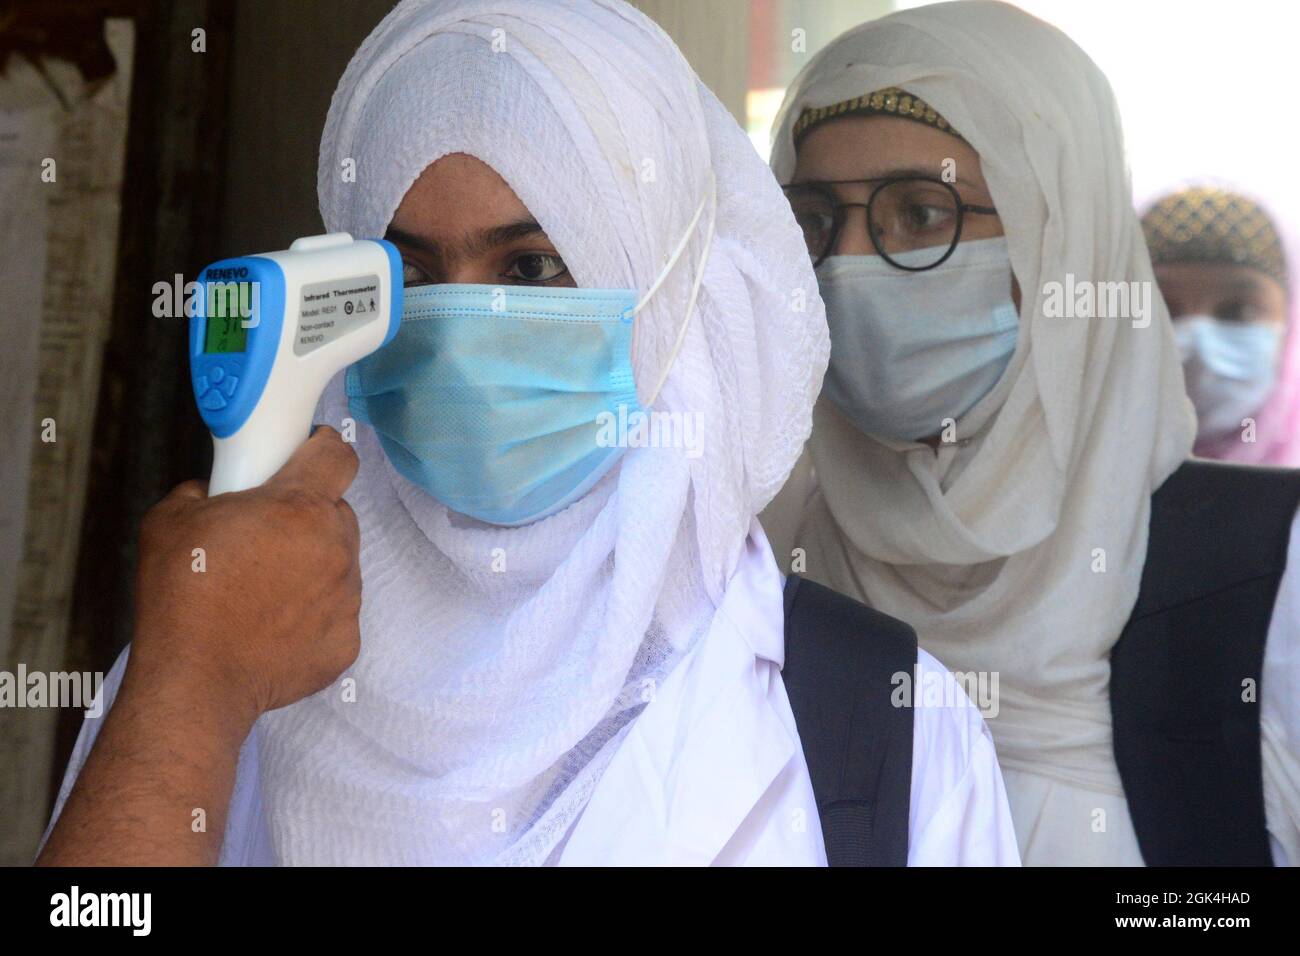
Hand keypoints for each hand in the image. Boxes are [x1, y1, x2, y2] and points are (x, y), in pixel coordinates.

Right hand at [128, 426, 362, 734]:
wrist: (196, 681)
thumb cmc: (182, 598)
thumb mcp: (170, 521)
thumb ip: (202, 491)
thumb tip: (215, 491)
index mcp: (299, 507)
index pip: (338, 457)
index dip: (323, 450)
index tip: (311, 452)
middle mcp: (336, 547)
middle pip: (337, 512)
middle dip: (308, 516)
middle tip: (267, 536)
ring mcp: (347, 597)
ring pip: (340, 562)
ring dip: (312, 566)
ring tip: (263, 590)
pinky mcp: (347, 641)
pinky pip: (337, 612)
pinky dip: (313, 614)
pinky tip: (273, 626)